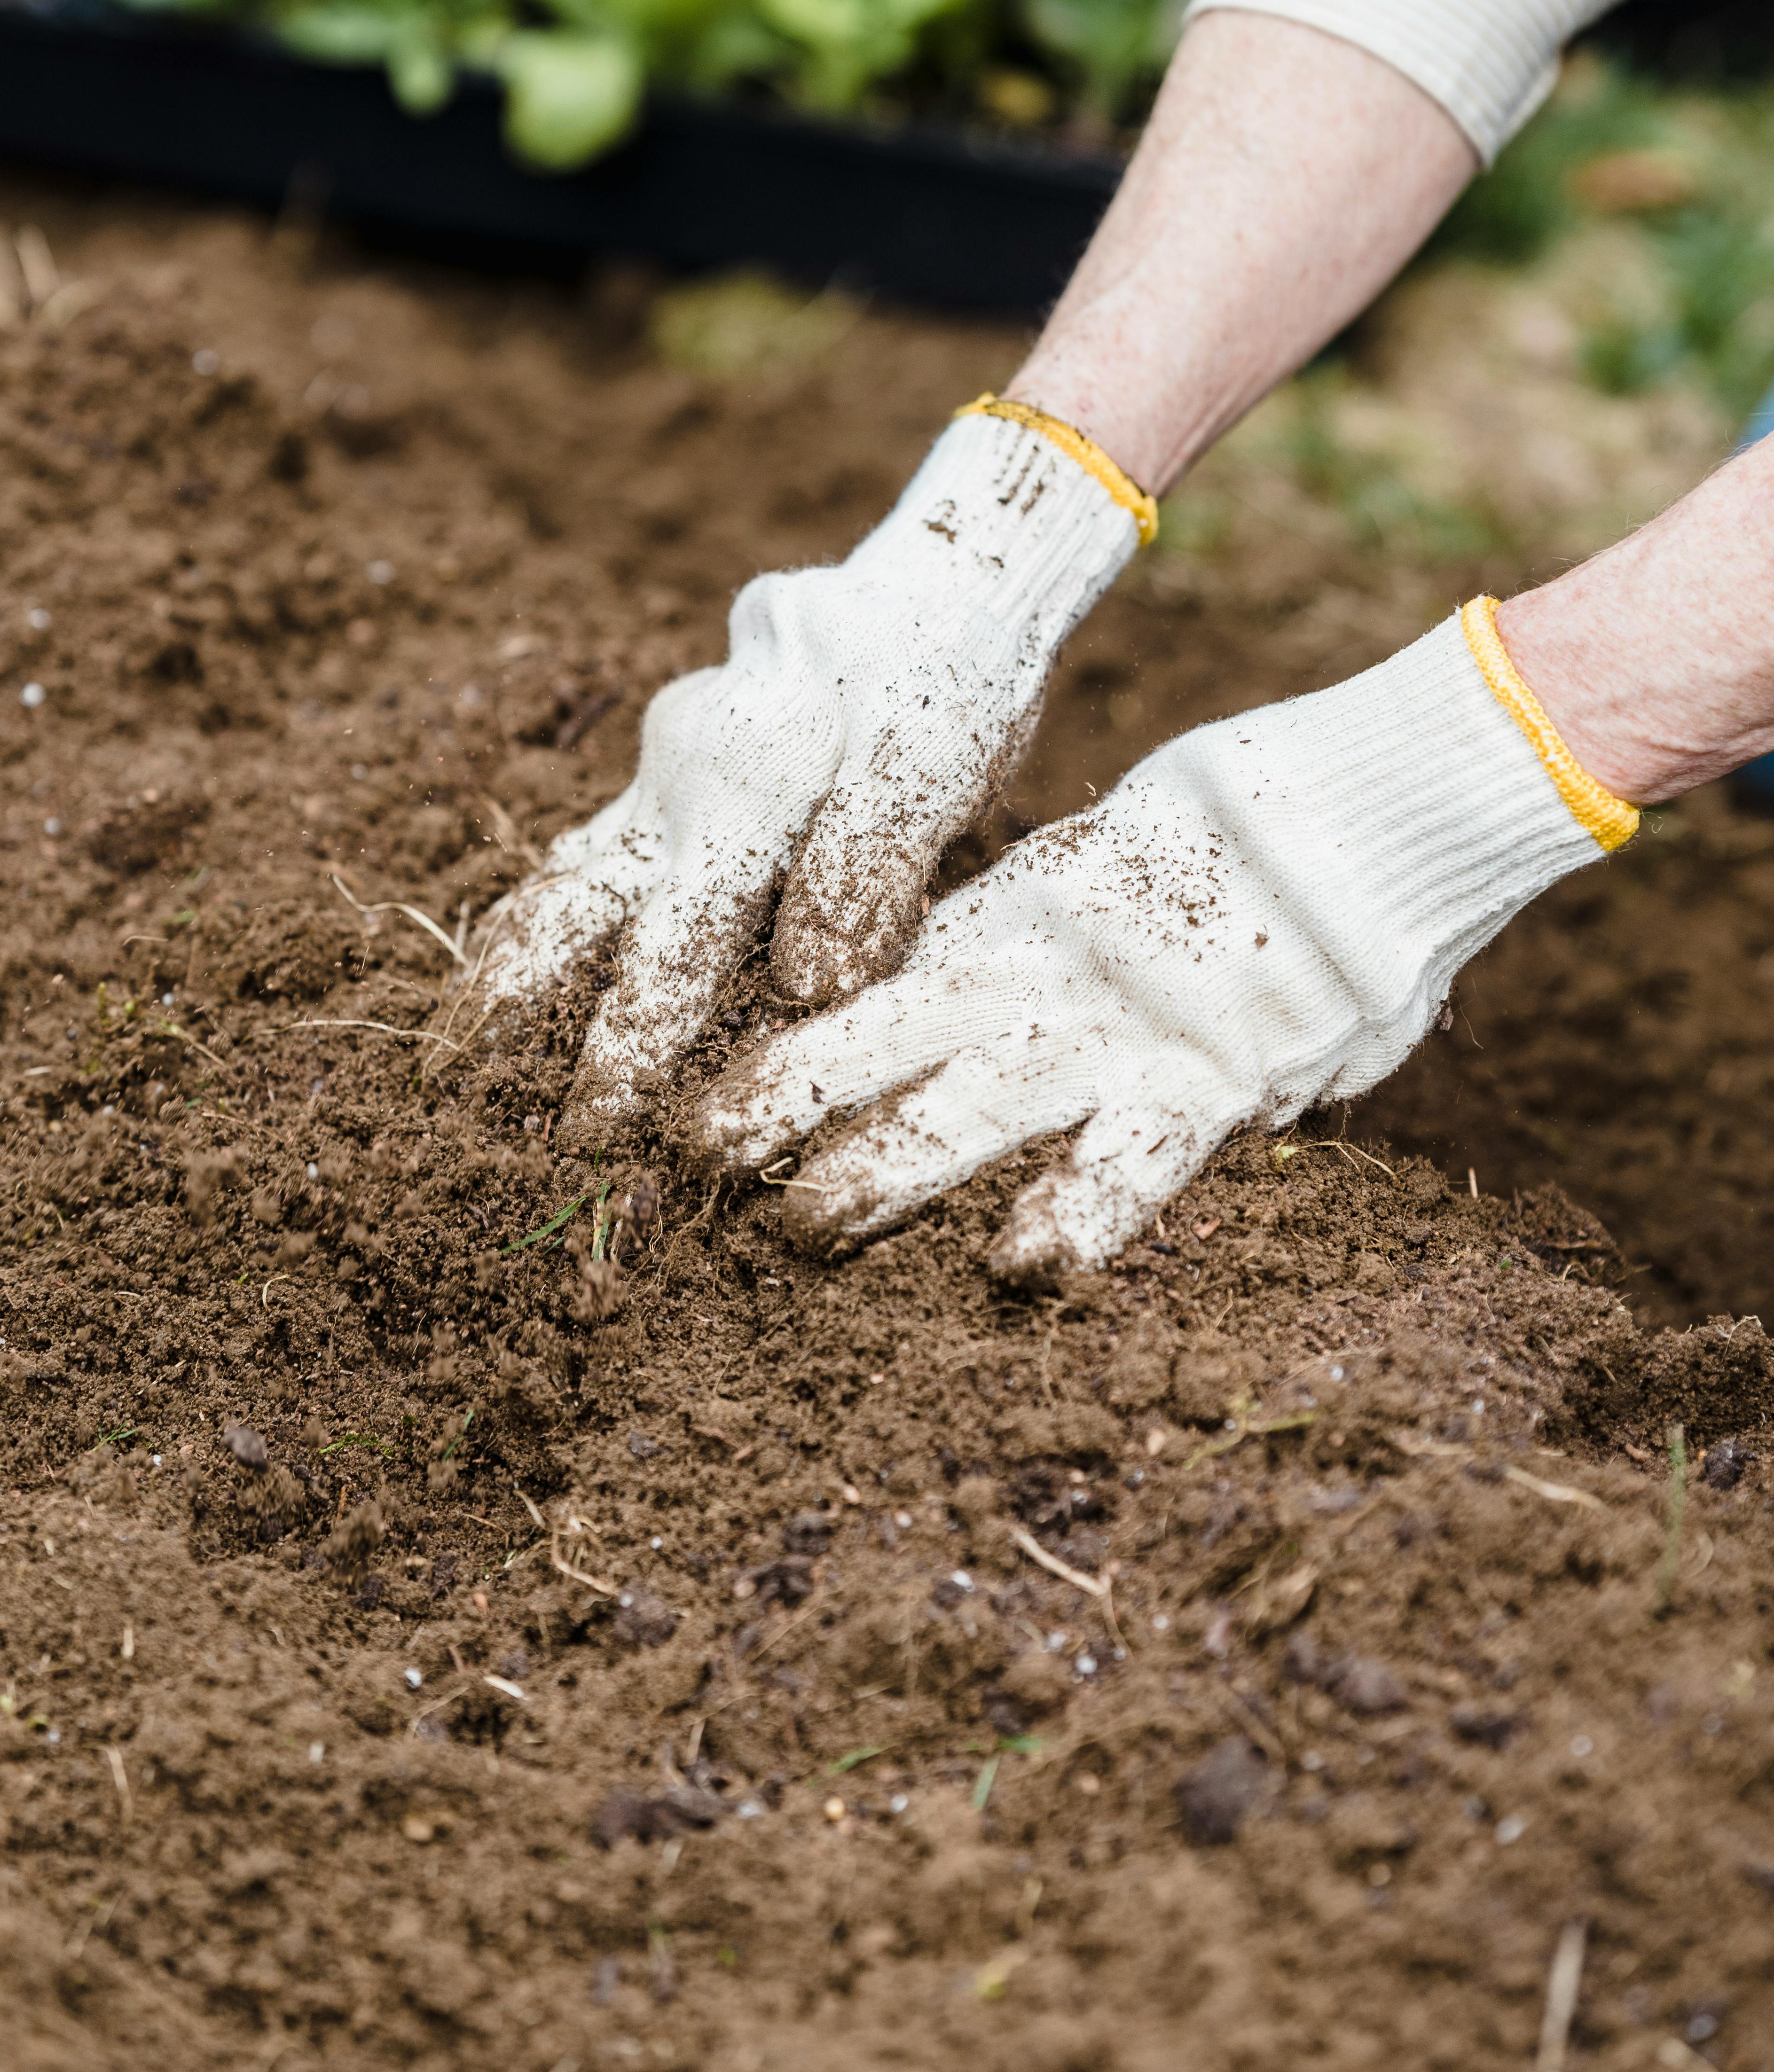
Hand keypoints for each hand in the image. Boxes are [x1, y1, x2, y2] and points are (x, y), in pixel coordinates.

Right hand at [475, 408, 1145, 1138]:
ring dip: (507, 972)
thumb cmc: (950, 679)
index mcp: (739, 785)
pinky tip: (517, 982)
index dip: (631, 1046)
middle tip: (472, 1108)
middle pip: (569, 912)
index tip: (598, 1131)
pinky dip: (551, 925)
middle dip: (516, 1017)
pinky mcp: (673, 778)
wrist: (938, 587)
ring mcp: (663, 777)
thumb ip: (867, 868)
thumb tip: (803, 988)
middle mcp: (676, 782)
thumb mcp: (934, 763)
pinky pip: (592, 858)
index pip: (670, 945)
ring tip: (455, 1061)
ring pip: (561, 884)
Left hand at [689, 604, 1632, 1281]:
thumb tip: (1006, 989)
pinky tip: (1016, 1270)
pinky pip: (1135, 1160)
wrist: (1382, 801)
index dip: (792, 1039)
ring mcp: (1125, 1030)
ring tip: (798, 1226)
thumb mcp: (1123, 867)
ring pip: (977, 1102)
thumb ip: (1066, 937)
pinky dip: (1077, 1213)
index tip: (702, 1088)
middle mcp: (1050, 974)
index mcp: (1024, 919)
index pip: (881, 986)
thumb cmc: (1259, 832)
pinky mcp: (1216, 1078)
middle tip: (690, 1159)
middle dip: (790, 1101)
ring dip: (886, 1167)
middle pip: (891, 1040)